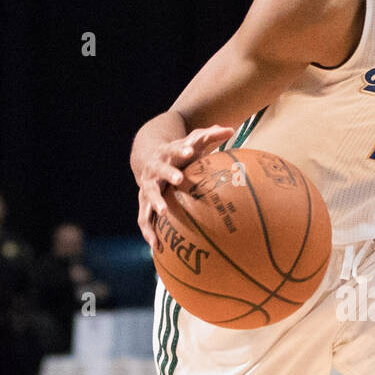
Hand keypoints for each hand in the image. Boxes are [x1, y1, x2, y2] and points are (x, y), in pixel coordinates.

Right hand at [137, 125, 233, 248]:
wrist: (148, 159)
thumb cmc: (178, 154)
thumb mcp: (192, 142)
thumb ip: (211, 135)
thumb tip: (231, 128)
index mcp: (167, 154)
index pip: (174, 149)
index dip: (181, 149)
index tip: (189, 149)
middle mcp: (154, 170)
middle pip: (159, 171)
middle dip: (168, 174)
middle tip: (179, 179)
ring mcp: (147, 186)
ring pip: (147, 196)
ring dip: (154, 205)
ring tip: (163, 215)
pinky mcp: (143, 202)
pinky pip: (144, 218)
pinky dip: (149, 231)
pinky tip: (156, 247)